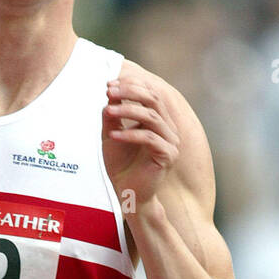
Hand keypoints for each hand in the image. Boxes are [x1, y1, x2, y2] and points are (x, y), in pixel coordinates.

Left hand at [102, 75, 180, 215]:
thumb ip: (112, 117)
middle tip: (109, 92)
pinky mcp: (168, 156)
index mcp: (158, 121)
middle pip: (154, 100)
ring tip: (107, 111)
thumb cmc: (121, 165)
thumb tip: (109, 95)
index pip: (149, 94)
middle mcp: (168, 129)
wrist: (127, 193)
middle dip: (130, 93)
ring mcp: (171, 142)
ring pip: (152, 117)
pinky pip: (149, 139)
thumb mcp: (112, 136)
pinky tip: (113, 136)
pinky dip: (130, 135)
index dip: (130, 86)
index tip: (108, 85)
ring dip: (127, 111)